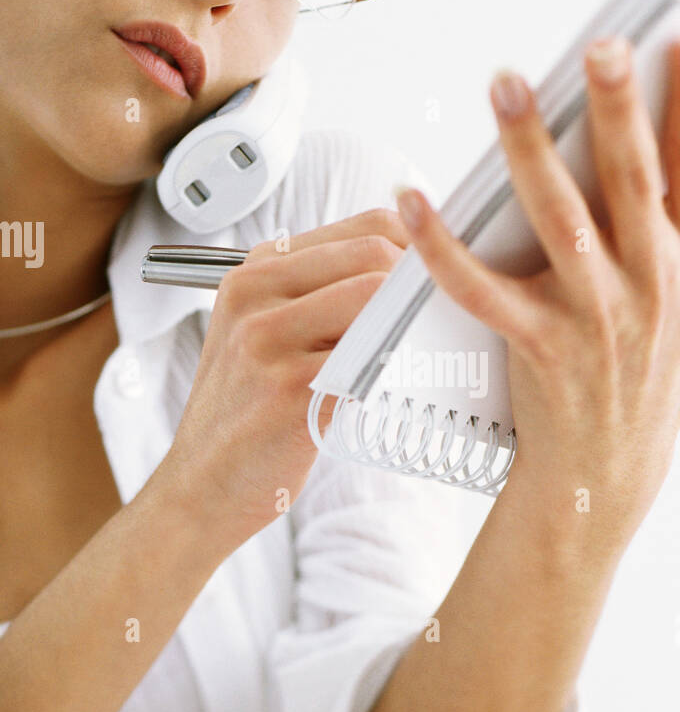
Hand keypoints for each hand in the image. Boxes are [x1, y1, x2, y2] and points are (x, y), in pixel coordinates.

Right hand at [155, 209, 409, 552]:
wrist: (202, 485)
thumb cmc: (252, 411)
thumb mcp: (268, 334)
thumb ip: (326, 296)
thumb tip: (421, 272)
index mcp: (256, 271)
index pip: (367, 226)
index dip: (420, 251)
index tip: (439, 285)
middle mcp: (255, 295)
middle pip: (374, 255)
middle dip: (422, 285)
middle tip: (444, 322)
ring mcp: (266, 340)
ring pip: (374, 299)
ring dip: (411, 325)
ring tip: (423, 354)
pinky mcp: (287, 390)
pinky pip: (367, 359)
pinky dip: (396, 369)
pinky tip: (401, 387)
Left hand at [394, 35, 679, 536]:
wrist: (612, 463)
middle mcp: (651, 285)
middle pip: (633, 184)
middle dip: (618, 113)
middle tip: (600, 48)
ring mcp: (591, 316)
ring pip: (559, 221)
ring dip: (530, 152)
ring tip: (506, 84)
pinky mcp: (534, 342)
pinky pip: (482, 289)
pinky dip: (443, 247)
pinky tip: (412, 199)